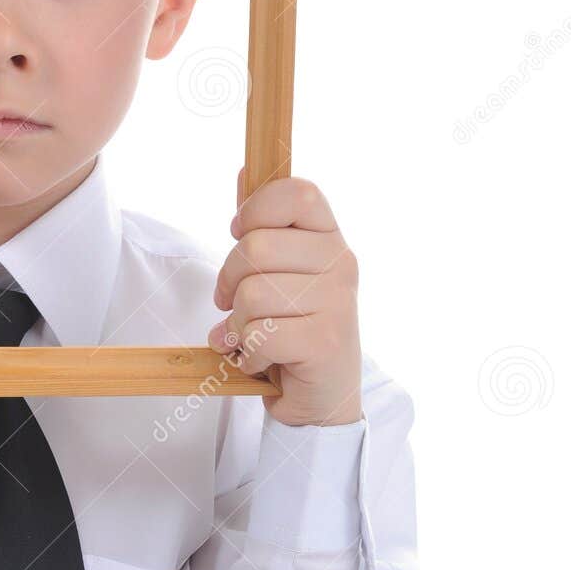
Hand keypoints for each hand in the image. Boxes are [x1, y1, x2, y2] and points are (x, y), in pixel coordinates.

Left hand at [208, 167, 361, 426]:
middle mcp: (341, 263)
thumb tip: (245, 171)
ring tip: (250, 338)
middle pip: (255, 248)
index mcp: (329, 238)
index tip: (240, 236)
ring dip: (237, 326)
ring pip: (252, 296)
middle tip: (232, 307)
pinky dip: (247, 354)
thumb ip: (263, 224)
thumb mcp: (278, 272)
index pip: (297, 193)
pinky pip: (261, 335)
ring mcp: (338, 303)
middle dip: (228, 282)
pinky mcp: (327, 343)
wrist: (321, 399)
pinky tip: (260, 361)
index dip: (256, 210)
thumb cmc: (293, 328)